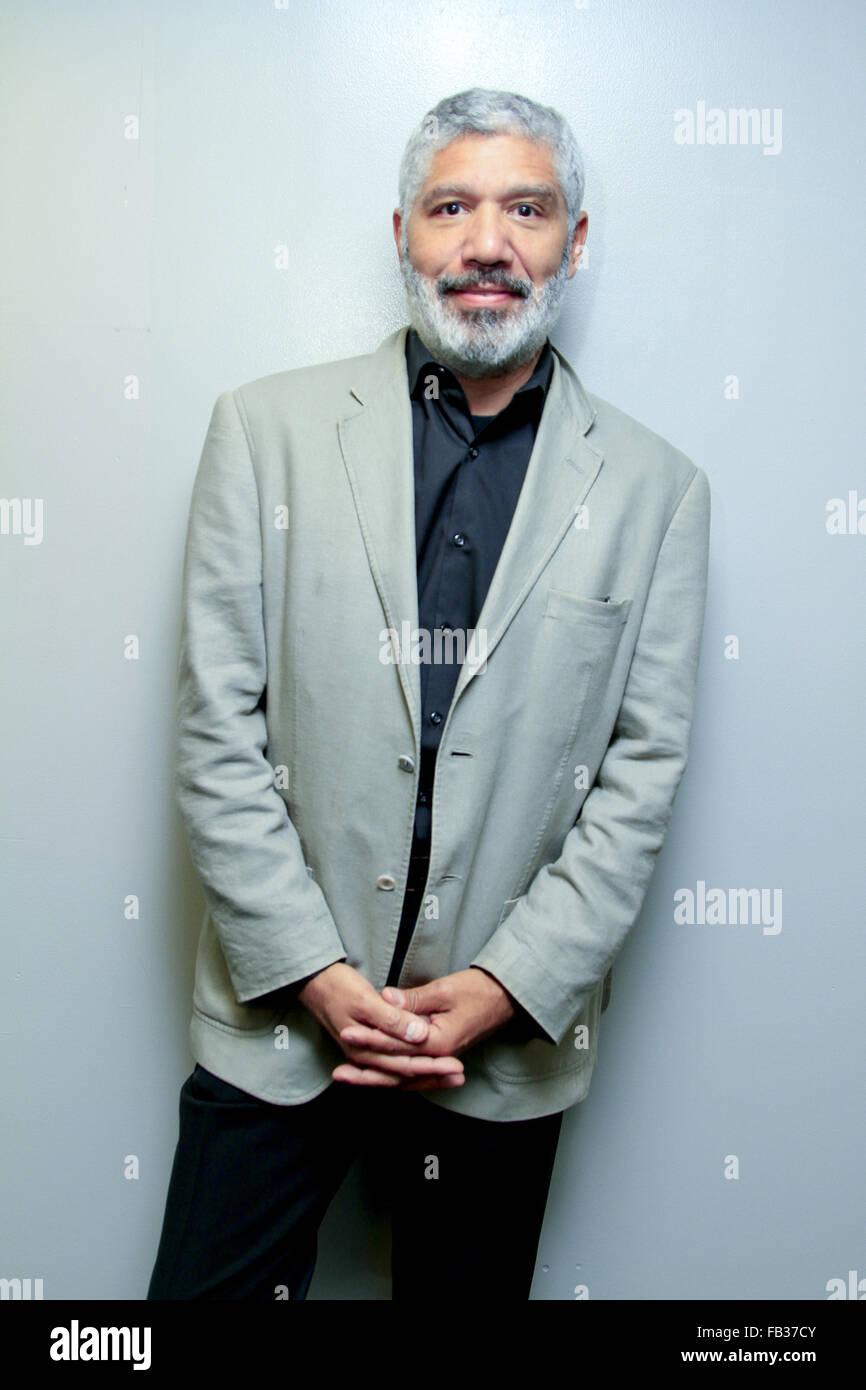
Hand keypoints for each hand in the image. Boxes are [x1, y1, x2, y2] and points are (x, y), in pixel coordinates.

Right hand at [297, 962, 464, 1090]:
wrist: (313, 982)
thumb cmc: (337, 987)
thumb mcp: (365, 1000)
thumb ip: (392, 1020)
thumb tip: (418, 1036)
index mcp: (365, 1050)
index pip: (405, 1065)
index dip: (433, 1066)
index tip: (456, 1067)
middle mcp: (364, 1059)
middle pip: (405, 1074)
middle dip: (434, 1076)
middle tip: (460, 1076)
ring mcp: (364, 1056)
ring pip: (400, 1074)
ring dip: (425, 1076)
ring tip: (451, 1077)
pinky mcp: (367, 1049)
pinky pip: (392, 1066)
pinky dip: (411, 1070)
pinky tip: (425, 1071)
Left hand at [336, 967, 516, 1090]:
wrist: (505, 998)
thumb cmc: (478, 990)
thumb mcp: (444, 990)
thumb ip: (413, 999)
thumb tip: (385, 997)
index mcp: (440, 1043)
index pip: (397, 1045)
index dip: (371, 1039)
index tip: (347, 1033)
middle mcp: (439, 1057)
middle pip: (396, 1070)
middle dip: (366, 1070)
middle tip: (338, 1073)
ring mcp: (440, 1059)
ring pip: (403, 1076)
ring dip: (376, 1079)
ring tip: (349, 1078)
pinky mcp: (440, 1056)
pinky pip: (412, 1072)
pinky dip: (393, 1076)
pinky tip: (375, 1077)